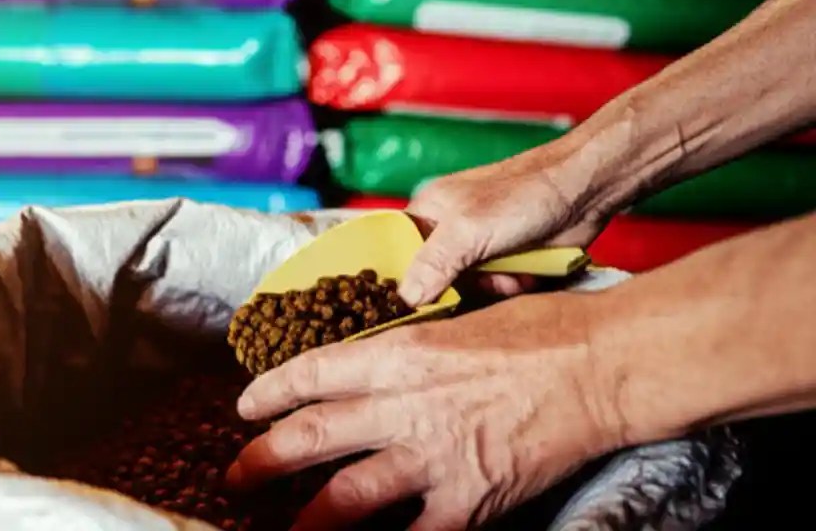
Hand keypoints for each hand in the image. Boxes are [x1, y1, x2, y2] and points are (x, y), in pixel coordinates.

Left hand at [227, 292, 623, 530]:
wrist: (600, 366)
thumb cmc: (538, 331)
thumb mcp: (455, 322)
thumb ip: (407, 352)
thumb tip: (372, 368)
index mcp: (398, 353)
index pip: (312, 373)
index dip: (270, 391)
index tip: (247, 407)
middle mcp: (404, 405)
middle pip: (312, 435)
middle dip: (264, 459)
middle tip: (235, 475)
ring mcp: (435, 456)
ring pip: (348, 496)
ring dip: (307, 519)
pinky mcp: (471, 498)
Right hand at [400, 149, 609, 306]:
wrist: (584, 191)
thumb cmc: (524, 194)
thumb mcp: (469, 229)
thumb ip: (433, 264)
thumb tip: (405, 299)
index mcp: (427, 213)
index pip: (396, 255)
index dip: (399, 283)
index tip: (407, 309)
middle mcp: (448, 232)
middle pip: (431, 281)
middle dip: (455, 291)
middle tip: (476, 286)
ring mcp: (477, 248)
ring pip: (466, 292)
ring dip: (490, 290)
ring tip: (509, 275)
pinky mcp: (505, 263)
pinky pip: (494, 292)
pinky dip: (510, 289)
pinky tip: (524, 275)